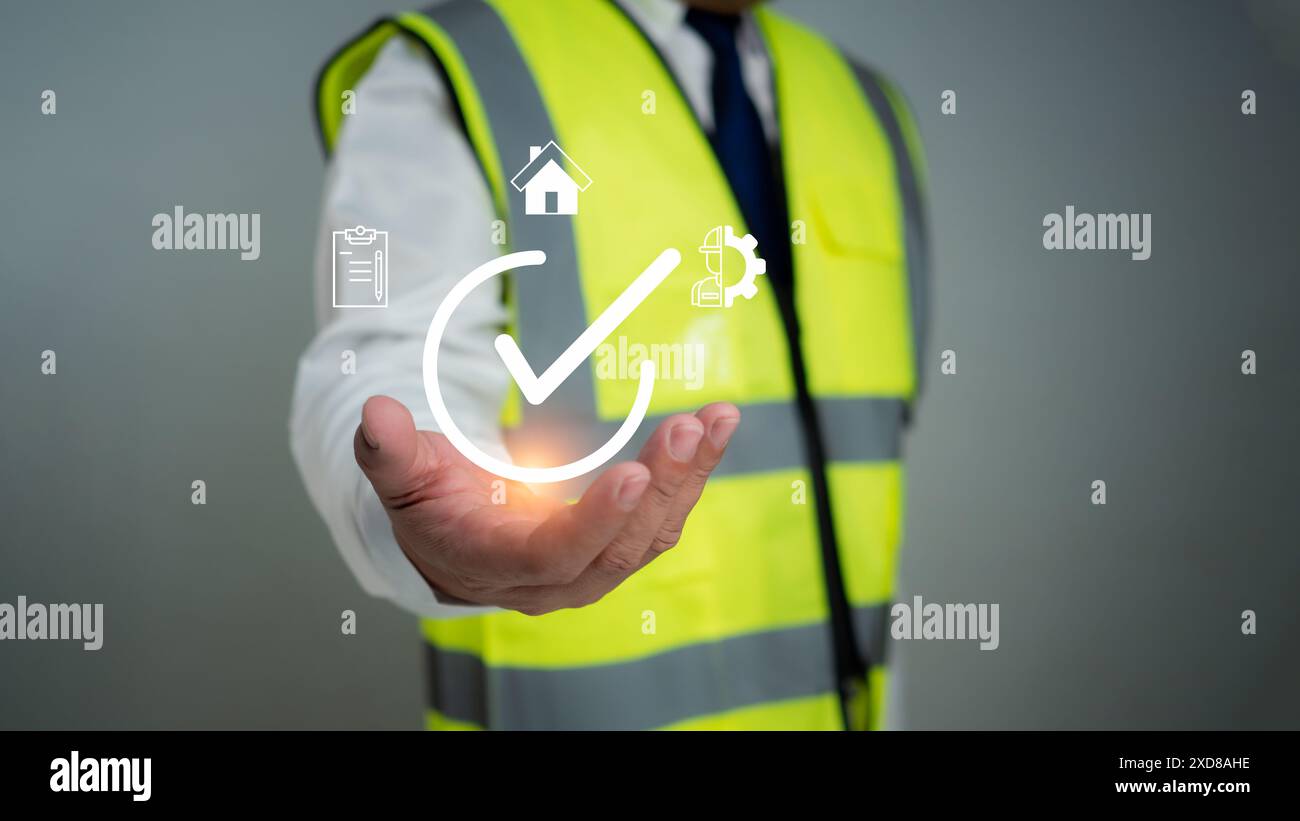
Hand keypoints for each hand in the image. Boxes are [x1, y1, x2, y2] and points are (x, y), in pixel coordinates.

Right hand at [354, 396, 738, 614]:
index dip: (595, 521)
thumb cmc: (430, 505)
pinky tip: (714, 429)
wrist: (456, 540)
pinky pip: (663, 516)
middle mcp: (553, 579)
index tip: (632, 472)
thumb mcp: (401, 477)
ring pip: (652, 533)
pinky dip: (692, 474)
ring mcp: (592, 565)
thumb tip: (376, 413)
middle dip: (659, 488)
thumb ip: (389, 452)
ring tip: (717, 419)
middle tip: (686, 428)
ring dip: (689, 477)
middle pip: (618, 547)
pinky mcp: (619, 544)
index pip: (554, 555)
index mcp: (496, 564)